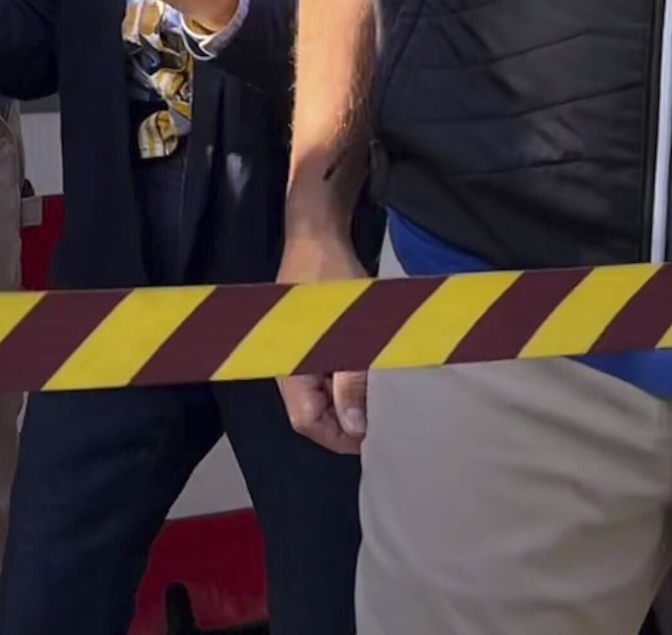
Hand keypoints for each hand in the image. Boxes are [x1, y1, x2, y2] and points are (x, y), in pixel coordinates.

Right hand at [275, 226, 367, 454]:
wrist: (317, 235)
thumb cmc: (332, 279)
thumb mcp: (351, 331)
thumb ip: (352, 382)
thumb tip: (356, 429)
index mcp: (288, 367)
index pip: (307, 422)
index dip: (340, 436)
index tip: (375, 434)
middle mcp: (286, 367)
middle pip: (313, 414)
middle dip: (348, 420)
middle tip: (385, 416)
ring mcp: (295, 357)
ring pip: (321, 397)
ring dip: (349, 400)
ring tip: (382, 395)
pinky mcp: (306, 346)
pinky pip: (324, 378)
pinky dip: (347, 382)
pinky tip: (370, 373)